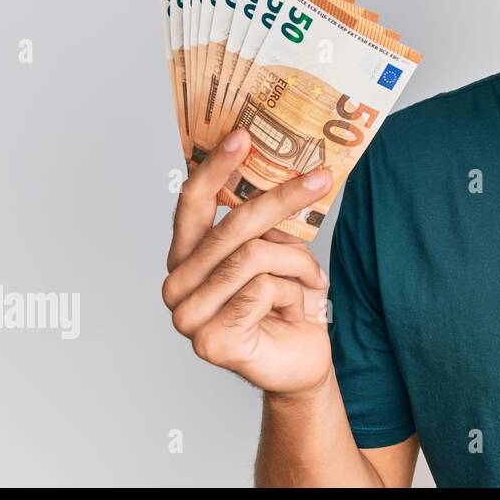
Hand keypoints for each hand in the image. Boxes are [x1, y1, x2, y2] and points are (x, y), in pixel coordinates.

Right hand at [162, 128, 334, 396]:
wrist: (303, 363)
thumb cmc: (288, 306)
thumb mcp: (280, 253)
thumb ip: (269, 222)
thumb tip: (291, 166)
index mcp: (187, 258)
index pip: (191, 203)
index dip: (216, 168)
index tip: (242, 135)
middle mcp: (178, 285)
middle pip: (233, 226)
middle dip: (284, 199)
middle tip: (321, 177)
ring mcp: (188, 316)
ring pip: (256, 256)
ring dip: (299, 266)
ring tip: (312, 284)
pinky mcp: (210, 341)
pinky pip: (264, 289)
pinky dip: (294, 294)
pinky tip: (296, 311)